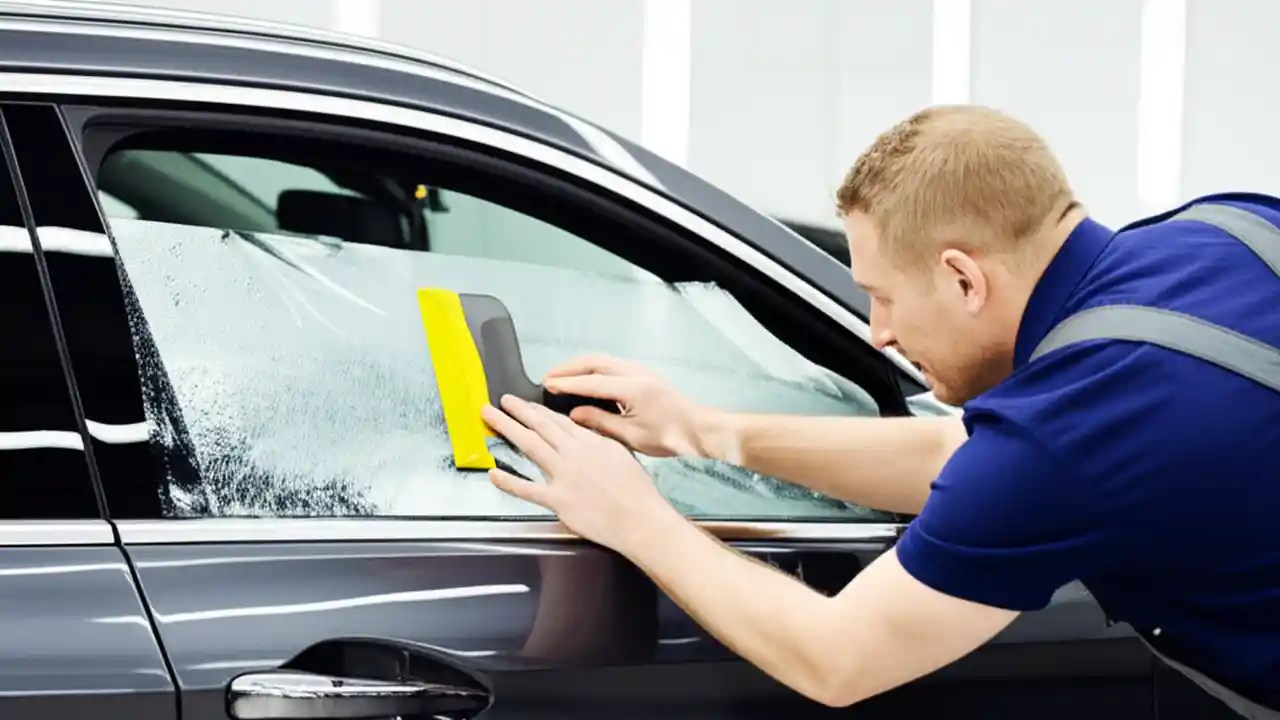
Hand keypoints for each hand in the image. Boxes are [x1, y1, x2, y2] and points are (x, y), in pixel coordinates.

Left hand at [481, 394, 678, 553]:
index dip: (538, 411)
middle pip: (540, 426)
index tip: (525, 405)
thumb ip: (599, 441)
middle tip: (500, 401)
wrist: (641, 518)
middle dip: (517, 411)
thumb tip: (585, 433)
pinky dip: (509, 481)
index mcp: (592, 442)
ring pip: (530, 446)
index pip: (559, 421)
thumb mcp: (622, 454)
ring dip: (507, 429)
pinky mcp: (559, 500)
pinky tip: (493, 473)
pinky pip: (528, 489)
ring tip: (490, 418)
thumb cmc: (637, 491)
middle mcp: (575, 454)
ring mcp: (565, 476)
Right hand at [541, 354, 724, 459]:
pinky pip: (612, 365)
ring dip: (580, 366)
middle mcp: (635, 372)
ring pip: (603, 360)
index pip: (591, 381)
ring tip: (561, 376)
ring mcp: (640, 371)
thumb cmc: (668, 436)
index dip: (567, 383)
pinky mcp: (643, 375)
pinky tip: (585, 379)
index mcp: (632, 387)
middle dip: (569, 368)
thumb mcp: (630, 436)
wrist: (698, 429)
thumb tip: (575, 414)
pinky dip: (593, 368)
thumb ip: (600, 422)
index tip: (547, 384)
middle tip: (548, 378)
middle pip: (595, 362)